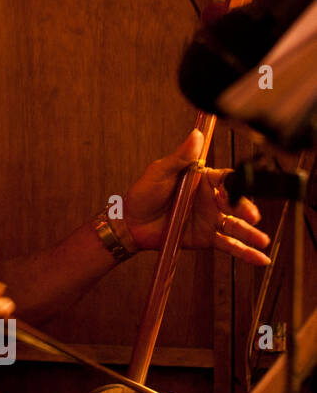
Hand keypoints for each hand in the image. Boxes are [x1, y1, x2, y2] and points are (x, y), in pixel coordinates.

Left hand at [122, 129, 270, 264]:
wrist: (130, 223)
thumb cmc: (143, 194)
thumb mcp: (160, 172)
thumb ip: (181, 157)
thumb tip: (196, 134)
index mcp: (202, 179)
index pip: (227, 179)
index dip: (234, 185)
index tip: (234, 191)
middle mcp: (211, 199)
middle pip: (236, 203)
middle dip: (246, 209)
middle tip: (251, 216)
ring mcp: (210, 219)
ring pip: (235, 225)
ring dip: (251, 233)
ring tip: (262, 240)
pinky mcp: (207, 238)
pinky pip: (228, 245)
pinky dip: (245, 252)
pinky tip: (260, 258)